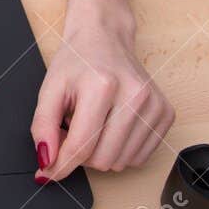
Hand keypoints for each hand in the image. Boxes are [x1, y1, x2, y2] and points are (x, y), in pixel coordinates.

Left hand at [30, 0, 173, 183]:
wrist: (105, 36)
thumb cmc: (77, 61)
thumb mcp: (49, 88)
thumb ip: (43, 126)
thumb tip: (47, 162)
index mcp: (102, 85)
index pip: (81, 146)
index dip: (60, 165)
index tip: (48, 172)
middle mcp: (134, 95)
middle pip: (103, 159)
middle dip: (81, 155)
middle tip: (73, 131)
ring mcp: (154, 105)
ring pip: (121, 162)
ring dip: (101, 152)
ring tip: (94, 124)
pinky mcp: (166, 113)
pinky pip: (140, 157)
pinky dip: (121, 150)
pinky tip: (112, 126)